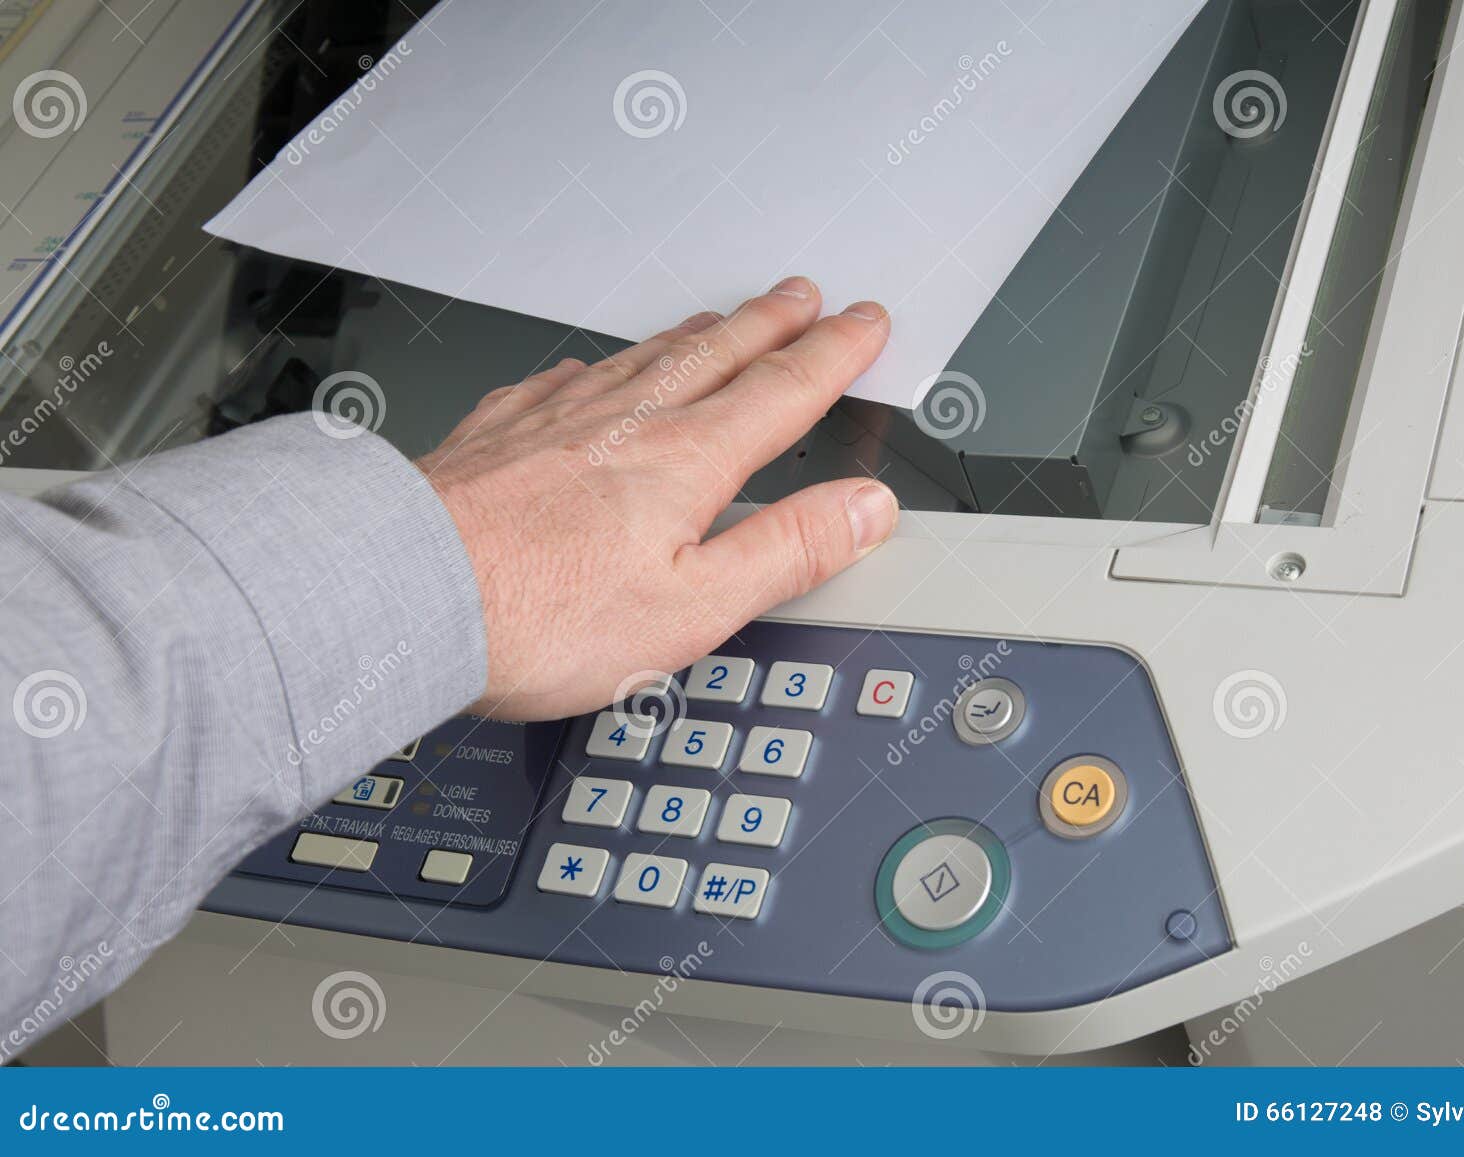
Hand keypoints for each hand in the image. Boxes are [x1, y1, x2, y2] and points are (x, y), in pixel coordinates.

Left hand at [415, 277, 897, 720]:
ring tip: (721, 319)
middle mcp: (625, 420)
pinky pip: (566, 376)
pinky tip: (592, 367)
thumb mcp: (693, 607)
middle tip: (804, 296)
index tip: (864, 324)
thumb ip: (787, 551)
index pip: (782, 392)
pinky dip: (601, 362)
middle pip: (717, 355)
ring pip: (645, 356)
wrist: (401, 590)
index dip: (833, 355)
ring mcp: (556, 417)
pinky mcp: (498, 431)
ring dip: (697, 333)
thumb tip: (864, 509)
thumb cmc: (537, 614)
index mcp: (685, 462)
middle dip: (771, 323)